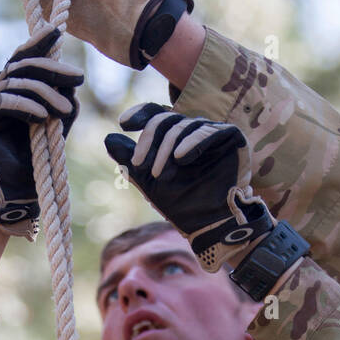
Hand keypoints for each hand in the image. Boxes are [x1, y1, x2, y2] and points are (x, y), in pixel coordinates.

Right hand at [0, 23, 82, 235]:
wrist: (13, 199)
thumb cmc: (34, 169)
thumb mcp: (55, 130)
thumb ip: (62, 106)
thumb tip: (73, 87)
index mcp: (11, 94)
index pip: (22, 60)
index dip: (37, 45)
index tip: (57, 32)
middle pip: (19, 65)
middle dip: (51, 68)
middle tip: (78, 77)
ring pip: (13, 81)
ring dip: (45, 93)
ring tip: (65, 111)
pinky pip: (2, 101)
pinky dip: (25, 106)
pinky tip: (42, 117)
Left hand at [104, 104, 274, 271]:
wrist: (209, 225)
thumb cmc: (182, 205)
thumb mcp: (149, 182)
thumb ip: (131, 161)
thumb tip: (107, 139)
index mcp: (177, 137)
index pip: (157, 114)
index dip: (140, 114)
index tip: (123, 123)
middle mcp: (195, 131)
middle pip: (167, 120)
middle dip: (149, 141)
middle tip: (139, 165)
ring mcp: (214, 133)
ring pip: (184, 126)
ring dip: (166, 149)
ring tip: (159, 174)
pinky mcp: (232, 137)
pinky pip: (208, 132)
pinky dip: (192, 143)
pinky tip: (181, 158)